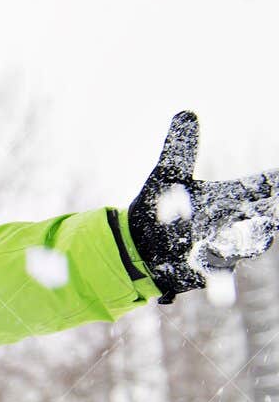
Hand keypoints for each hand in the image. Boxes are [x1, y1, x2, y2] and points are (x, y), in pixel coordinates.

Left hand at [127, 111, 278, 299]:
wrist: (137, 245)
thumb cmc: (159, 207)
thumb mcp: (167, 176)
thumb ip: (180, 148)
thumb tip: (186, 113)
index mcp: (230, 197)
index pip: (263, 185)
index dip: (275, 181)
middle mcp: (233, 223)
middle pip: (265, 217)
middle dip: (269, 212)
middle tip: (271, 210)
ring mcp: (223, 249)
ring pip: (250, 245)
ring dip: (248, 240)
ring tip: (258, 230)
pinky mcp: (206, 271)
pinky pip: (220, 275)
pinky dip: (222, 279)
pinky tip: (220, 287)